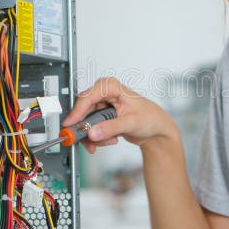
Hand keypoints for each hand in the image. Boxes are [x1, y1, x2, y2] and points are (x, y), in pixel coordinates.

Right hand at [62, 77, 177, 152]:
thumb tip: (92, 132)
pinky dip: (97, 137)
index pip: (88, 97)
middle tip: (87, 140)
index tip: (71, 124)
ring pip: (86, 122)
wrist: (156, 129)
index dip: (78, 111)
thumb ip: (111, 128)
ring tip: (109, 140)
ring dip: (94, 135)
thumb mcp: (131, 122)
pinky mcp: (102, 118)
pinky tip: (110, 140)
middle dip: (87, 128)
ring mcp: (102, 106)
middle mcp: (105, 94)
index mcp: (112, 87)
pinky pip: (91, 128)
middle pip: (84, 110)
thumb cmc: (151, 118)